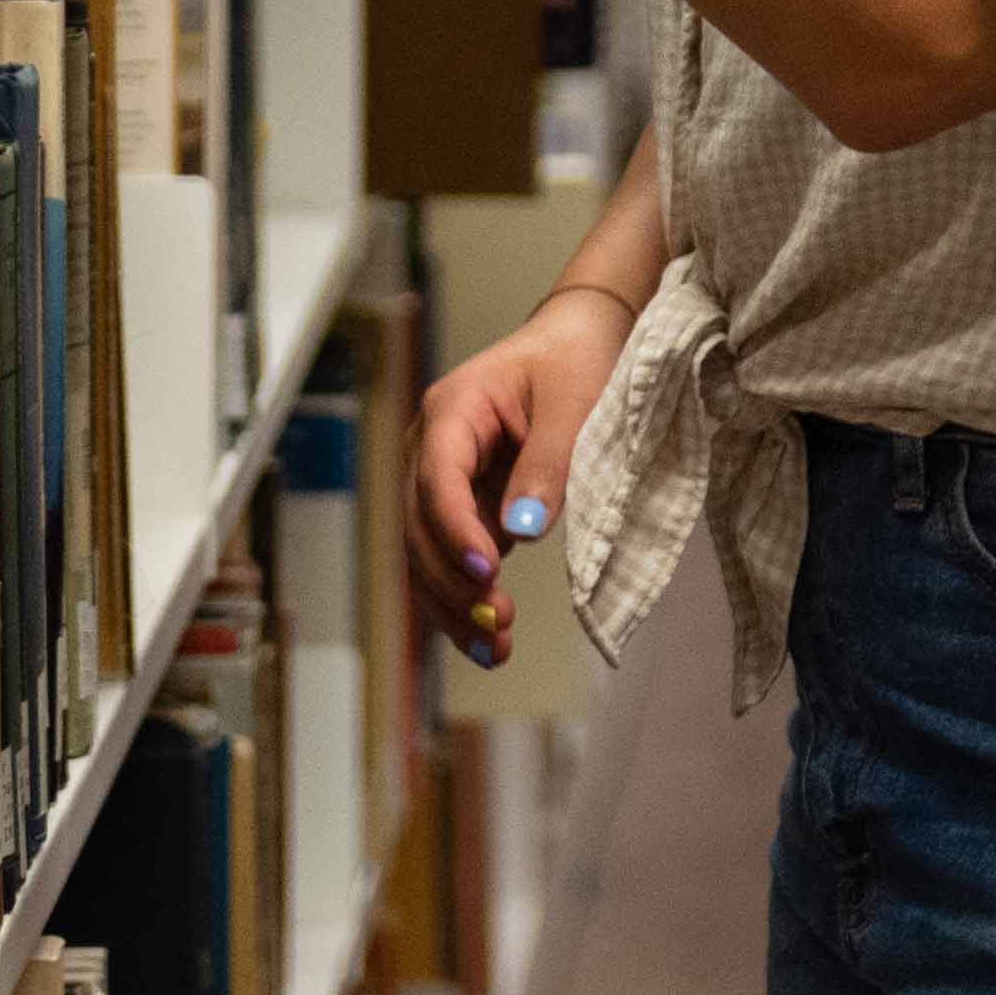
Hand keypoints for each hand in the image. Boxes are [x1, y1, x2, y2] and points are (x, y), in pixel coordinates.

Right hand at [409, 283, 632, 669]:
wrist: (576, 343)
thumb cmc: (575, 361)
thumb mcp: (574, 404)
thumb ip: (548, 465)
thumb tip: (522, 530)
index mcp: (452, 410)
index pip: (437, 478)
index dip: (455, 530)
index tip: (488, 573)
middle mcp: (431, 447)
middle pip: (419, 526)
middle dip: (452, 583)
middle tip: (496, 626)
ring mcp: (441, 480)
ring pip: (425, 554)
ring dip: (453, 606)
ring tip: (494, 651)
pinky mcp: (463, 507)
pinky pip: (451, 561)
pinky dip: (466, 601)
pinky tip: (490, 643)